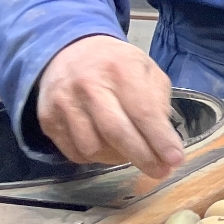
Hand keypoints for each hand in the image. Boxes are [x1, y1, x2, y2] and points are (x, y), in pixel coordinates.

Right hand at [36, 35, 183, 178]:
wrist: (69, 51)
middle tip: (160, 172)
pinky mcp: (48, 119)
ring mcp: (64, 103)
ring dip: (118, 159)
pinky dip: (96, 158)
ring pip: (93, 148)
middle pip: (116, 132)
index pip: (143, 112)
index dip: (160, 139)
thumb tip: (164, 140)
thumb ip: (158, 101)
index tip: (175, 160)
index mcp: (120, 69)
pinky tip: (109, 149)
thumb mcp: (146, 70)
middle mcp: (89, 86)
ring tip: (133, 154)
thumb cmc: (116, 64)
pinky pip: (75, 153)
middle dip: (142, 157)